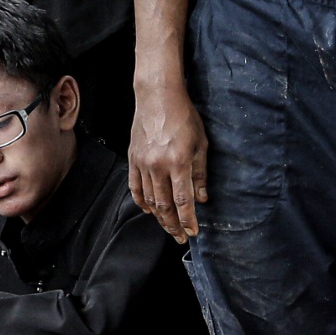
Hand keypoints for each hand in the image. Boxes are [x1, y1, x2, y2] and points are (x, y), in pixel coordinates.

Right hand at [129, 81, 207, 241]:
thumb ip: (200, 173)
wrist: (157, 97)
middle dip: (173, 225)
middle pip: (164, 205)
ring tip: (168, 227)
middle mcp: (158, 165)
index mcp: (178, 162)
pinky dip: (141, 201)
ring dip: (159, 216)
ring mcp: (142, 163)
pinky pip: (135, 186)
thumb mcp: (200, 143)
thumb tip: (202, 198)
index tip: (192, 232)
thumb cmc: (184, 116)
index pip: (183, 200)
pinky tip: (149, 210)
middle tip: (180, 237)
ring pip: (149, 199)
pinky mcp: (133, 159)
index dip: (188, 220)